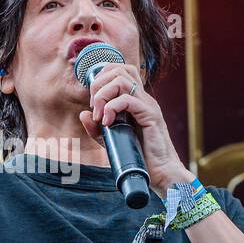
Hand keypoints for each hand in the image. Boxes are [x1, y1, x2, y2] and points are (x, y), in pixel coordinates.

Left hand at [78, 63, 193, 198]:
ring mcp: (148, 105)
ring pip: (122, 79)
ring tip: (99, 115)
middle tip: (94, 107)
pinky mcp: (150, 115)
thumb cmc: (138, 157)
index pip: (120, 70)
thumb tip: (83, 114)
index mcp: (135, 99)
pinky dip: (112, 108)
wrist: (160, 173)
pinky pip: (128, 99)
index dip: (101, 78)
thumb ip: (97, 128)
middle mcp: (143, 98)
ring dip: (103, 94)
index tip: (93, 101)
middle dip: (98, 84)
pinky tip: (107, 123)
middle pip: (119, 69)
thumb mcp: (112, 140)